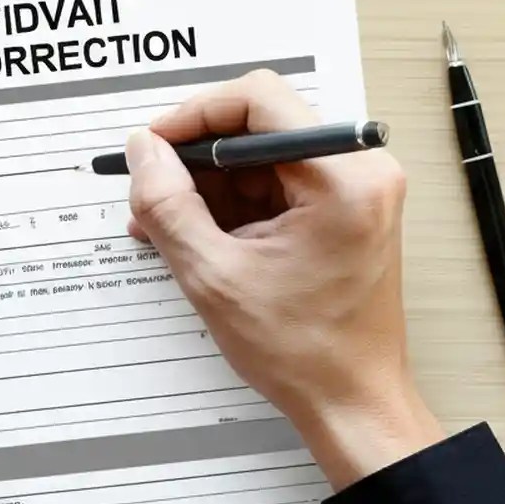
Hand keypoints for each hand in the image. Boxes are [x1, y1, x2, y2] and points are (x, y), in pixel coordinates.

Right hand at [125, 70, 442, 489]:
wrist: (351, 403)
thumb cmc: (306, 353)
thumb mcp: (214, 276)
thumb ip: (168, 205)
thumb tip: (143, 152)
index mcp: (343, 178)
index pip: (259, 100)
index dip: (194, 115)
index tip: (154, 144)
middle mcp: (361, 171)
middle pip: (259, 125)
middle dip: (197, 158)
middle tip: (153, 188)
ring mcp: (356, 190)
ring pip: (261, 156)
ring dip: (210, 185)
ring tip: (167, 224)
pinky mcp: (344, 210)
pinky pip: (275, 184)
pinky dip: (232, 205)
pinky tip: (197, 235)